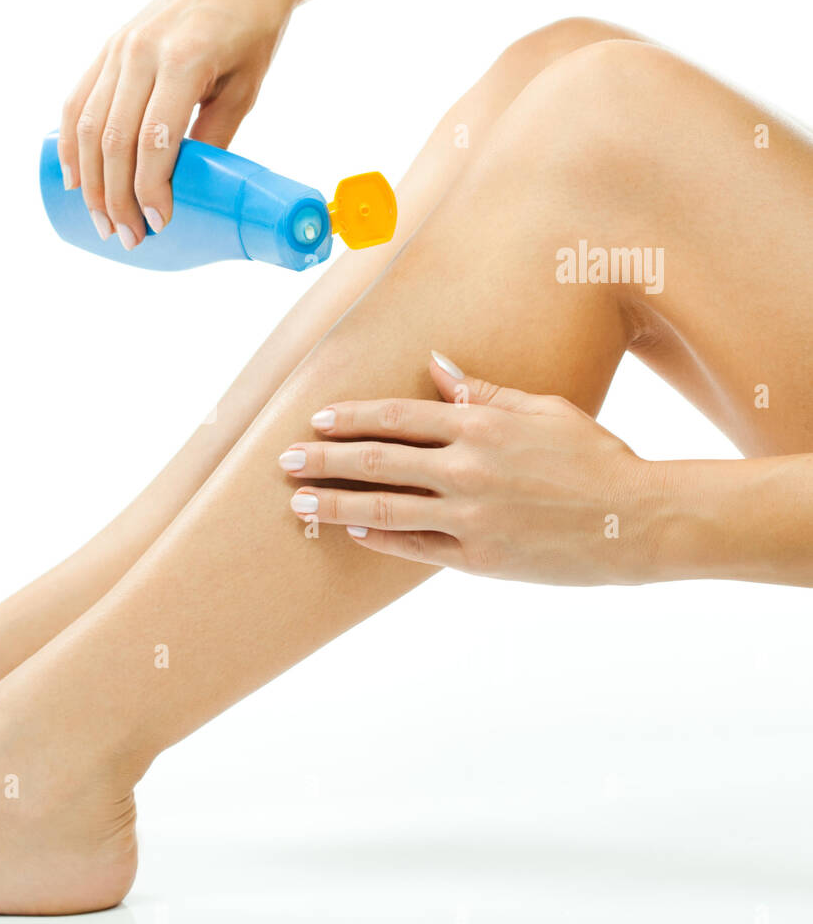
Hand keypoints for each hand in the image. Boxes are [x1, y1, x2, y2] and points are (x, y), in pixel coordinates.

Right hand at [58, 0, 307, 249]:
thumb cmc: (254, 29)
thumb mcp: (246, 88)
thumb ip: (213, 136)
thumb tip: (187, 189)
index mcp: (184, 59)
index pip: (154, 141)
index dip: (151, 190)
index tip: (159, 224)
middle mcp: (142, 50)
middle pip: (114, 140)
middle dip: (116, 198)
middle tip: (128, 237)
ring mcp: (120, 45)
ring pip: (89, 124)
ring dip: (90, 181)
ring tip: (100, 220)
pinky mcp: (110, 45)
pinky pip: (79, 100)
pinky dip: (71, 142)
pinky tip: (73, 177)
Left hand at [278, 351, 669, 584]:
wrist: (638, 521)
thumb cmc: (594, 458)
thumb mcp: (542, 410)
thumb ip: (482, 390)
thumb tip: (435, 365)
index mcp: (480, 425)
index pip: (396, 416)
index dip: (350, 417)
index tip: (316, 420)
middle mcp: (467, 468)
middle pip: (376, 459)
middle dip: (323, 460)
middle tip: (285, 461)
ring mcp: (469, 515)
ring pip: (384, 507)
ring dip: (335, 503)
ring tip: (298, 503)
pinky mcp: (478, 557)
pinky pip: (414, 547)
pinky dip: (378, 538)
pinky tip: (351, 532)